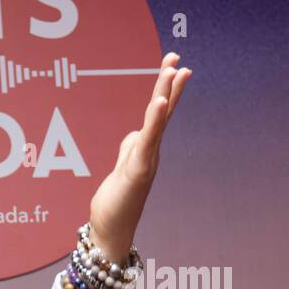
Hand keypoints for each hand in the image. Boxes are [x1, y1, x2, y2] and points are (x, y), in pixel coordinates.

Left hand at [88, 52, 192, 262]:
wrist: (112, 232)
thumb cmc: (115, 204)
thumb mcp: (121, 169)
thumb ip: (129, 150)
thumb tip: (134, 134)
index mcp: (145, 149)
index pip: (157, 114)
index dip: (165, 89)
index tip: (173, 65)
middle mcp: (150, 152)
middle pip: (162, 112)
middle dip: (168, 83)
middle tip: (175, 56)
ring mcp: (147, 161)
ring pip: (157, 122)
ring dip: (164, 95)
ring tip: (173, 70)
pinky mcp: (138, 171)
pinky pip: (146, 141)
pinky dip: (153, 121)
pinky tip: (158, 102)